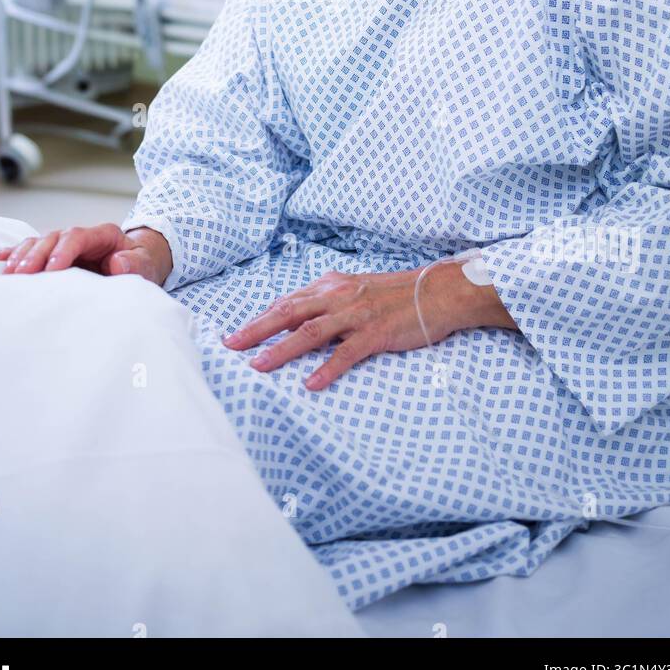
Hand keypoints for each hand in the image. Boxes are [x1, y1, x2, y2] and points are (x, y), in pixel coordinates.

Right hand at [0, 222, 172, 285]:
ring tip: (8, 274)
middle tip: (23, 275)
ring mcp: (65, 245)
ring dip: (22, 257)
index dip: (63, 251)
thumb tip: (118, 263)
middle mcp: (80, 236)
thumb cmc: (143, 264)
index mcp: (103, 234)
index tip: (52, 269)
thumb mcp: (147, 265)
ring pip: (38, 243)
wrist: (141, 263)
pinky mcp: (56, 255)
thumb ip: (135, 264)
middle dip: (36, 255)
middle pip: (53, 238)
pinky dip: (14, 254)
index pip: (78, 236)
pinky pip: (32, 251)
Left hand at [222, 260, 471, 389]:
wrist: (438, 291)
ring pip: (310, 332)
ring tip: (259, 367)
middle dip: (256, 330)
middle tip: (231, 346)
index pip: (287, 301)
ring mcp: (357, 314)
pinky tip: (311, 384)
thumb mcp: (356, 288)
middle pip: (288, 312)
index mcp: (332, 285)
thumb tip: (299, 310)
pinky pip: (346, 353)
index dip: (259, 317)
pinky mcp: (376, 333)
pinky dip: (327, 368)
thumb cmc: (397, 293)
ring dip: (281, 350)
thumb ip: (328, 298)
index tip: (236, 333)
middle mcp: (339, 295)